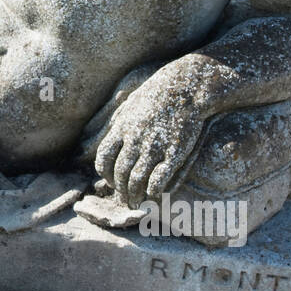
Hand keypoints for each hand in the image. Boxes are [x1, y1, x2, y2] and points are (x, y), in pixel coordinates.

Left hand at [91, 77, 206, 208]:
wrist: (186, 86)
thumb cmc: (158, 94)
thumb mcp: (130, 105)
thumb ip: (118, 122)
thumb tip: (106, 133)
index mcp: (121, 129)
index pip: (103, 160)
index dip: (106, 175)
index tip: (113, 182)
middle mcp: (134, 140)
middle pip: (120, 174)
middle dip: (122, 192)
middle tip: (127, 200)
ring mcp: (154, 147)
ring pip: (137, 181)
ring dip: (136, 197)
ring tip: (139, 204)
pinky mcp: (174, 152)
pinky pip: (159, 180)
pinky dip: (154, 192)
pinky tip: (156, 196)